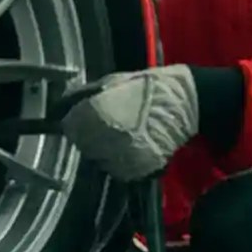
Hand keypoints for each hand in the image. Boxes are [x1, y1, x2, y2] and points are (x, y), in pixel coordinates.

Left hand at [59, 65, 199, 180]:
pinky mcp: (138, 170)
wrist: (188, 102)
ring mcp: (123, 156)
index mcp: (96, 112)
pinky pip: (118, 170)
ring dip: (103, 151)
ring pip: (99, 160)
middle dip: (87, 137)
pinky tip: (129, 148)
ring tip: (118, 137)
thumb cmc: (149, 87)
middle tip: (101, 127)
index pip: (69, 126)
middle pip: (83, 145)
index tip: (79, 119)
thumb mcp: (114, 81)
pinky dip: (119, 162)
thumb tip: (64, 101)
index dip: (73, 123)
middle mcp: (106, 137)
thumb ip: (86, 93)